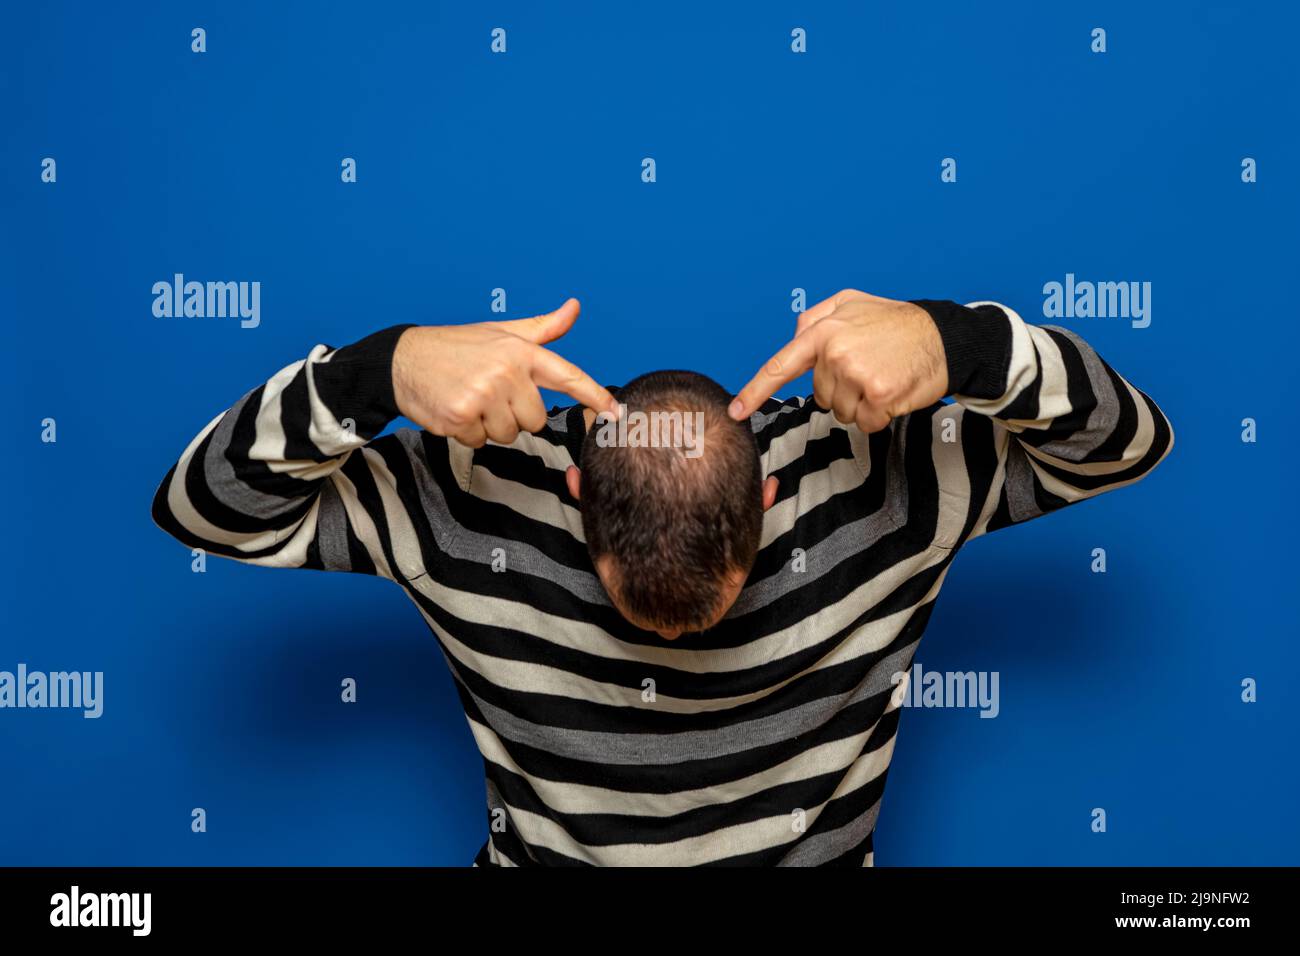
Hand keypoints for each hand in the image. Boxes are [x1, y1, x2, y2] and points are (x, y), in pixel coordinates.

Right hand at [392, 298, 618, 446]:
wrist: (403, 360)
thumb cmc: (458, 347)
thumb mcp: (502, 332)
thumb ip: (542, 328)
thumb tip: (573, 308)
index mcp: (521, 351)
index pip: (567, 376)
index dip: (595, 396)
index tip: (616, 413)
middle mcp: (506, 371)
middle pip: (536, 419)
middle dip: (515, 414)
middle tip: (489, 393)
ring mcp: (484, 394)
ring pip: (510, 434)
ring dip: (491, 425)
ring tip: (471, 400)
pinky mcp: (462, 416)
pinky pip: (482, 441)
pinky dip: (469, 433)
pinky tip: (456, 410)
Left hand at [729, 290, 947, 432]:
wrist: (945, 337)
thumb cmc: (897, 323)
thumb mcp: (853, 302)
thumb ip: (818, 316)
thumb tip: (794, 336)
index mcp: (824, 331)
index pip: (780, 366)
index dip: (755, 391)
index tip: (736, 412)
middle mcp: (835, 352)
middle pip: (822, 396)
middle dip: (844, 388)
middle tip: (870, 367)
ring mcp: (857, 374)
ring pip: (843, 412)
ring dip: (862, 403)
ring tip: (883, 376)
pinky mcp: (879, 395)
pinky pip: (865, 423)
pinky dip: (879, 415)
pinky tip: (893, 391)